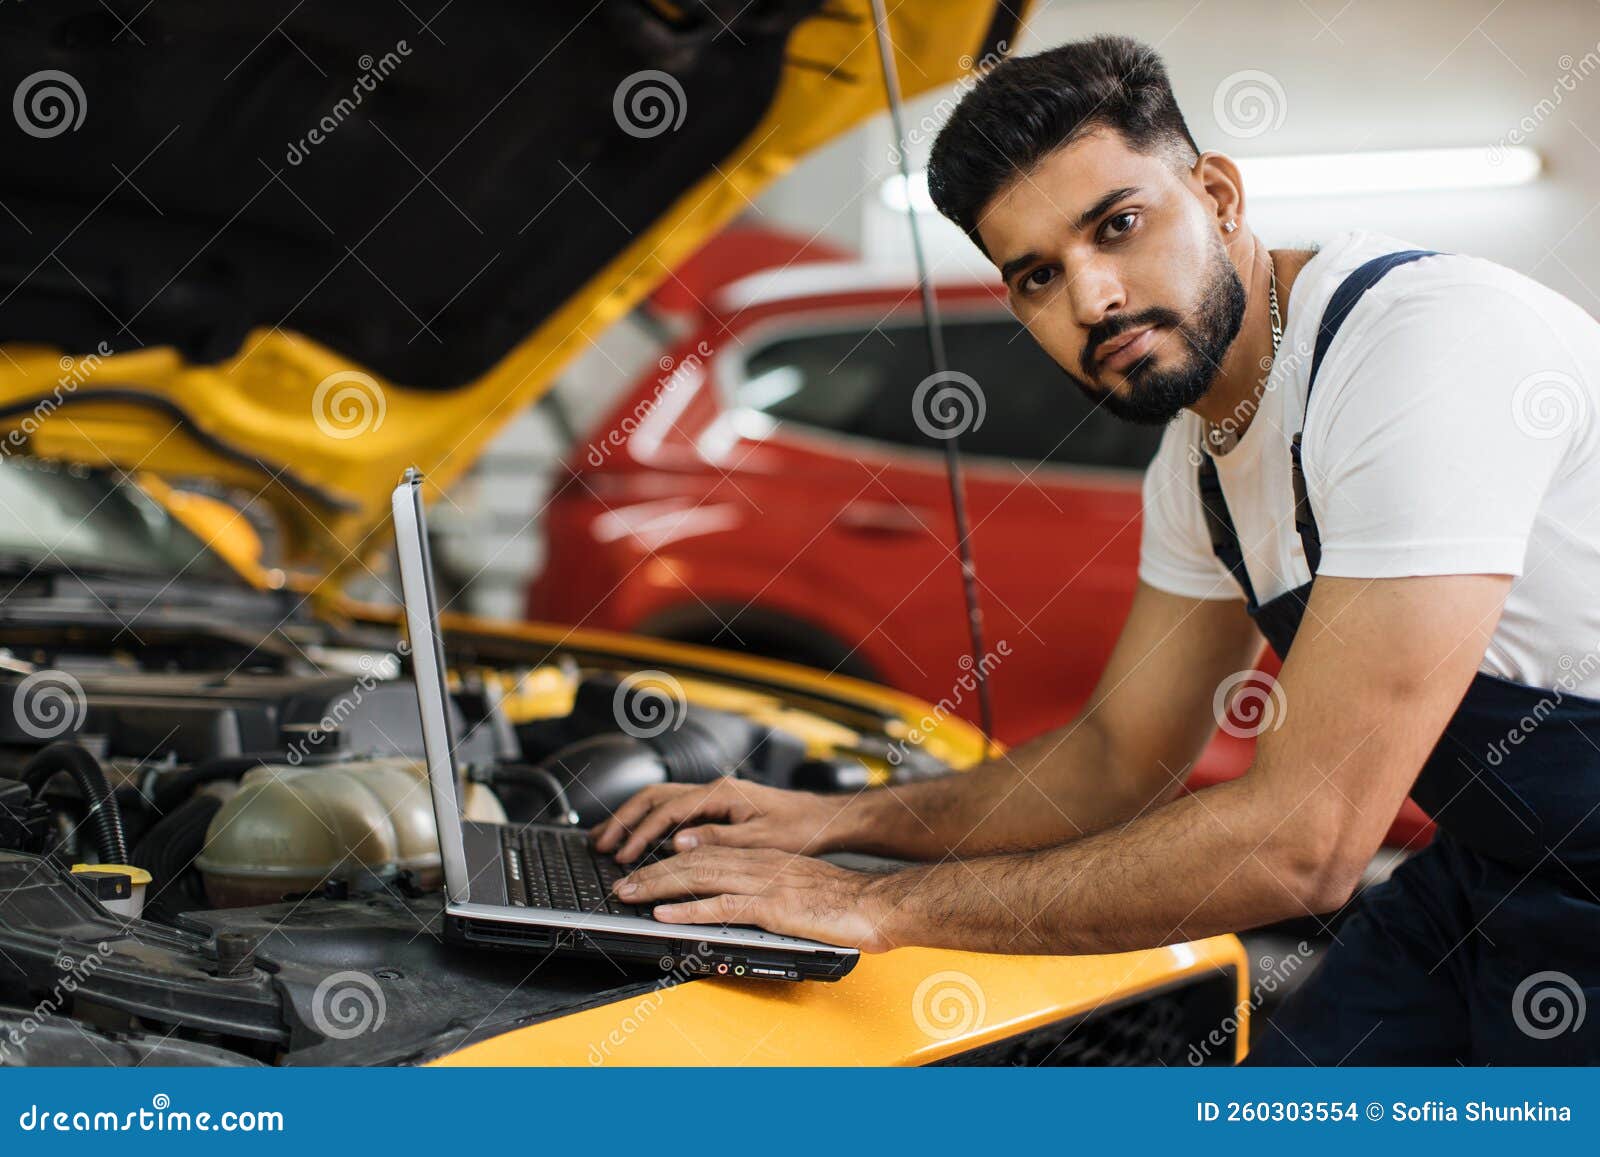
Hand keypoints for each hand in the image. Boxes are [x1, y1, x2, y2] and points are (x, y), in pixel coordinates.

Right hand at [590, 778, 851, 863]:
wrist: (823, 819)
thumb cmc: (799, 828)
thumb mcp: (761, 840)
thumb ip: (719, 840)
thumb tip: (679, 843)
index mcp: (722, 794)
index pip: (668, 810)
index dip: (641, 833)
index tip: (624, 855)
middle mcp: (714, 790)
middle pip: (654, 797)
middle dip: (623, 821)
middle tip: (601, 846)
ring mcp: (713, 796)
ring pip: (659, 801)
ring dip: (631, 820)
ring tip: (607, 841)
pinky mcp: (715, 807)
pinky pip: (672, 810)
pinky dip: (648, 823)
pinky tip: (638, 839)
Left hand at [612, 846, 899, 951]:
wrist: (877, 905)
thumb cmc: (841, 902)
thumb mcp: (794, 885)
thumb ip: (762, 885)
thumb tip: (731, 896)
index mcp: (761, 858)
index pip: (704, 853)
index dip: (667, 861)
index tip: (640, 871)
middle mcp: (757, 864)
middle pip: (692, 861)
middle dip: (650, 872)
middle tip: (619, 884)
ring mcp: (764, 883)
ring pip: (699, 878)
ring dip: (658, 887)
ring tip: (628, 895)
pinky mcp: (773, 907)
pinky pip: (722, 907)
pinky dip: (689, 911)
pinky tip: (666, 916)